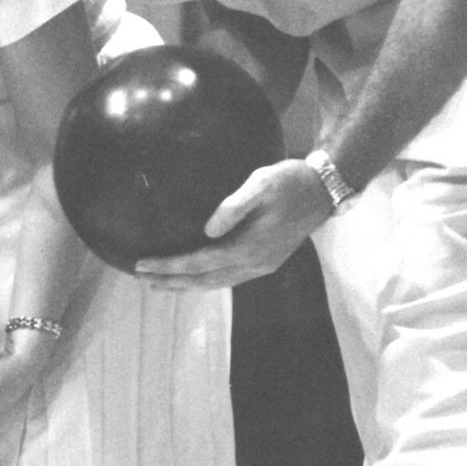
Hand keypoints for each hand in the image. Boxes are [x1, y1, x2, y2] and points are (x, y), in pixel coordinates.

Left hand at [134, 157, 332, 293]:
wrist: (324, 190)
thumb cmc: (290, 181)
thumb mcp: (261, 184)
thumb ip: (234, 207)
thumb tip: (208, 231)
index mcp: (250, 247)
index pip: (199, 263)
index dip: (170, 265)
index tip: (142, 264)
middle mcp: (255, 264)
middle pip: (205, 280)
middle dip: (172, 281)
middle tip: (142, 278)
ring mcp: (262, 266)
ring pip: (217, 283)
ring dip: (187, 284)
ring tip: (161, 282)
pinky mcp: (267, 262)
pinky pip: (229, 278)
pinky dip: (206, 280)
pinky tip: (194, 276)